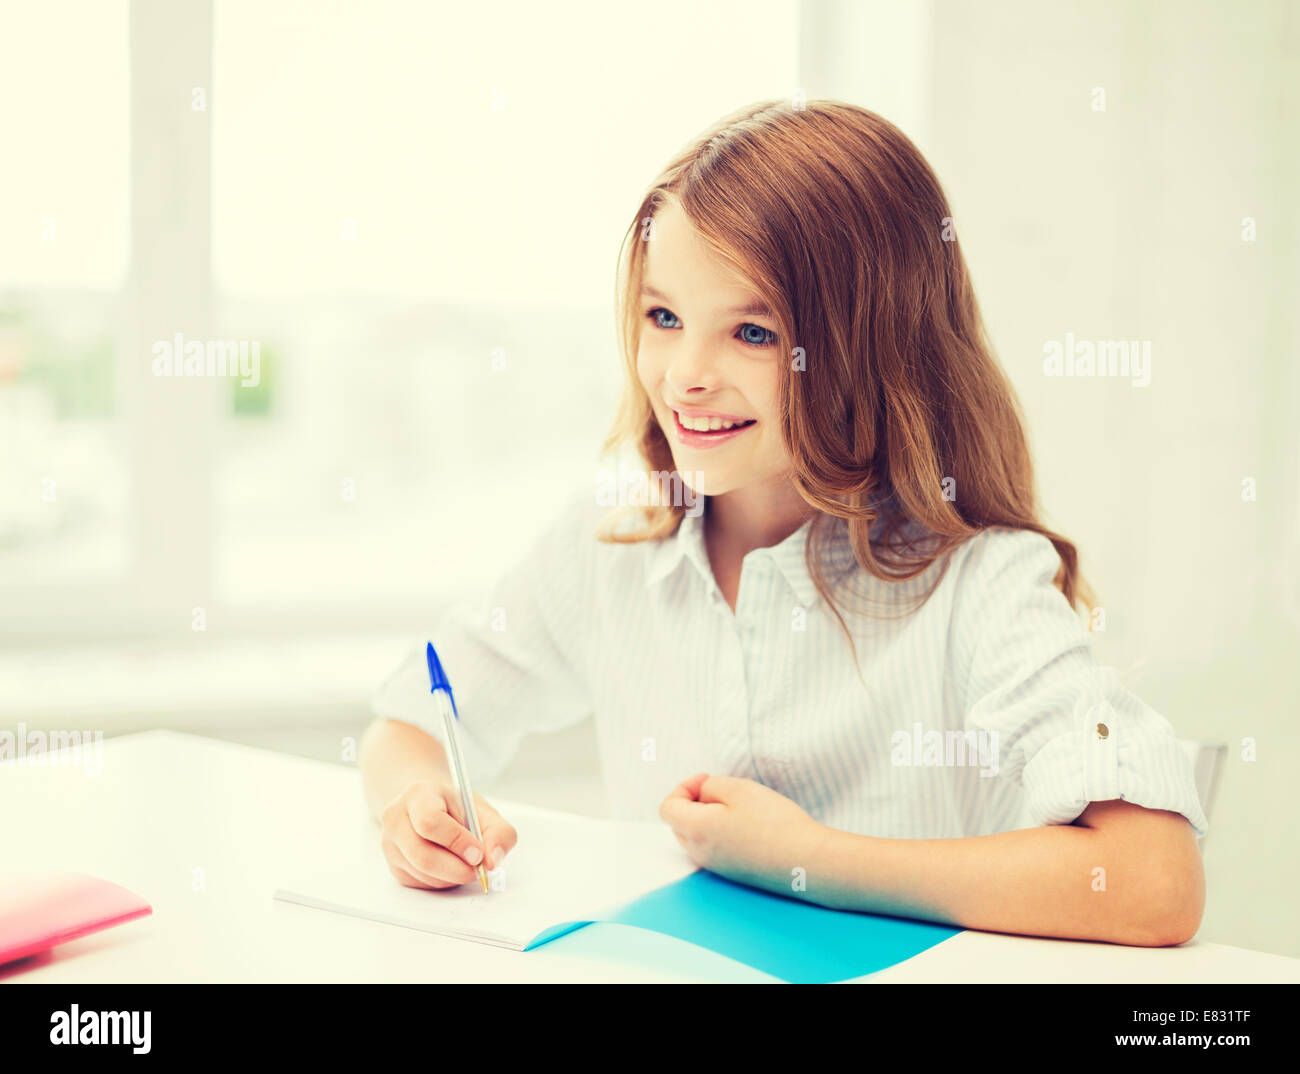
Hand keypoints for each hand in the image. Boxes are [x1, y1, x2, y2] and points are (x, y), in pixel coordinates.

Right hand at [379, 779, 516, 889]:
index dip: (457, 842)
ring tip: (464, 862)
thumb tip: (493, 860)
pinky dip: (442, 881)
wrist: (429, 808)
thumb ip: (499, 832)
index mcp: (419, 795)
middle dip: (457, 869)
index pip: (430, 822)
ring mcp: (390, 844)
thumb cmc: (456, 809)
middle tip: (476, 869)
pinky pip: (420, 884)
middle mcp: (396, 818)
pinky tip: (449, 865)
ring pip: (423, 874)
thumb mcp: (482, 811)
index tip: (477, 852)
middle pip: (423, 855)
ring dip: (451, 877)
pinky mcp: (393, 866)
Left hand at [658, 772, 829, 895]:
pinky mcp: (732, 874)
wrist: (807, 862)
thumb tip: (700, 794)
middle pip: (678, 823)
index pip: (668, 807)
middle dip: (693, 802)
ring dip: (706, 818)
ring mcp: (716, 867)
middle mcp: (699, 853)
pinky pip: (713, 849)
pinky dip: (719, 833)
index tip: (707, 779)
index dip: (684, 786)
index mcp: (696, 830)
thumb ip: (710, 786)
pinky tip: (747, 826)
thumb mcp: (739, 789)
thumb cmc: (774, 822)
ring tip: (737, 807)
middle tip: (721, 790)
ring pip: (695, 837)